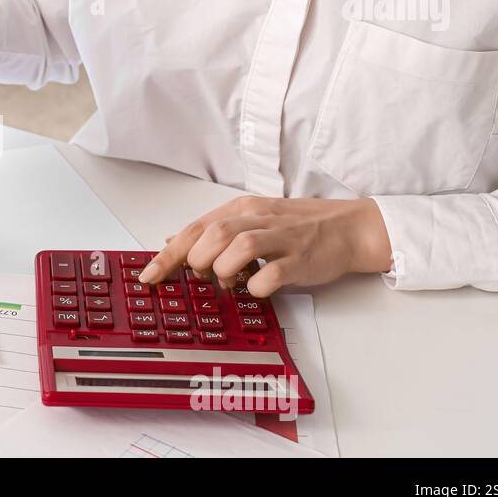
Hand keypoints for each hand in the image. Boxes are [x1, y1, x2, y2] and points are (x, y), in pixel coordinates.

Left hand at [138, 196, 393, 296]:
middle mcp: (259, 218)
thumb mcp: (251, 220)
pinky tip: (257, 287)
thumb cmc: (298, 228)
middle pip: (213, 234)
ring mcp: (281, 238)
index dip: (168, 256)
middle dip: (200, 261)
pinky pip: (270, 274)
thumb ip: (213, 231)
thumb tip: (172, 242)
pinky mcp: (301, 260)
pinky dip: (256, 286)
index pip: (195, 229)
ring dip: (225, 271)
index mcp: (242, 209)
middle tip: (206, 276)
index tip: (148, 277)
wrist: (349, 228)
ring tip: (231, 280)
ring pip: (239, 248)